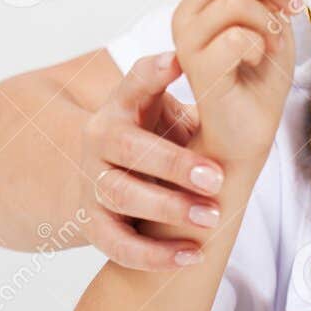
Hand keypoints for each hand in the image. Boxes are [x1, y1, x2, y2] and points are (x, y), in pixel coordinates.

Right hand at [71, 52, 226, 270]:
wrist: (110, 177)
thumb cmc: (154, 134)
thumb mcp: (165, 106)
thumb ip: (186, 87)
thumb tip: (207, 54)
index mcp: (119, 106)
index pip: (131, 86)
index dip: (153, 76)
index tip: (180, 65)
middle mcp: (98, 142)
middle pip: (129, 149)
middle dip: (174, 164)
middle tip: (218, 179)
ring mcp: (92, 183)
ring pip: (121, 196)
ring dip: (168, 208)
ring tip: (212, 218)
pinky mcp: (94, 224)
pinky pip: (117, 245)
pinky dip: (154, 255)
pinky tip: (193, 256)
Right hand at [172, 0, 300, 170]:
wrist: (248, 133)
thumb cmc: (259, 80)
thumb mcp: (273, 21)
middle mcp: (187, 14)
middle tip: (288, 9)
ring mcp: (188, 41)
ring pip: (234, 0)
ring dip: (268, 19)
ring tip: (273, 43)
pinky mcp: (198, 68)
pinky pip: (237, 36)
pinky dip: (260, 45)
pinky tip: (259, 61)